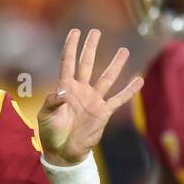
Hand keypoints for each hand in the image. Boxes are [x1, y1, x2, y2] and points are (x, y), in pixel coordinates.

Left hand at [37, 29, 142, 166]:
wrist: (63, 152)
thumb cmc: (50, 133)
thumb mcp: (45, 116)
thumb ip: (53, 102)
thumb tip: (64, 91)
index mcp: (65, 88)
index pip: (68, 63)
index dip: (71, 47)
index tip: (75, 32)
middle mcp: (81, 90)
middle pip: (87, 64)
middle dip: (91, 48)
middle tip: (96, 32)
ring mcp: (93, 100)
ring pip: (106, 78)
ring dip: (115, 65)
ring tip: (124, 50)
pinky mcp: (103, 112)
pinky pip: (119, 99)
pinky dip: (129, 91)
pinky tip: (138, 81)